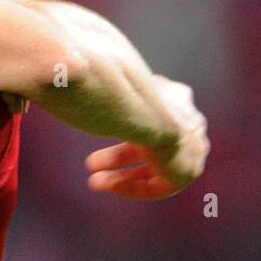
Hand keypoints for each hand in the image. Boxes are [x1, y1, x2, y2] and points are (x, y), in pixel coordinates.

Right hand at [85, 77, 209, 198]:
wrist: (140, 107)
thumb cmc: (113, 87)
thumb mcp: (106, 78)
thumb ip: (99, 81)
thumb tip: (67, 72)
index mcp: (176, 95)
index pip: (154, 117)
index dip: (121, 130)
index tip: (97, 135)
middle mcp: (190, 118)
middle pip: (155, 144)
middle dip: (119, 156)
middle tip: (90, 164)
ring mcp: (194, 145)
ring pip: (158, 166)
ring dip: (124, 176)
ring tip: (95, 182)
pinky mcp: (190, 169)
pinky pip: (163, 185)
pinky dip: (136, 188)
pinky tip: (110, 186)